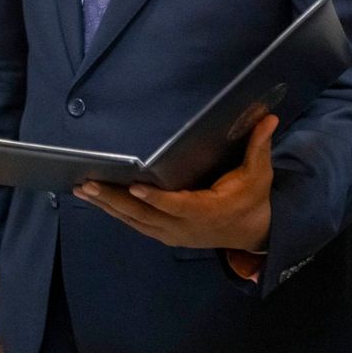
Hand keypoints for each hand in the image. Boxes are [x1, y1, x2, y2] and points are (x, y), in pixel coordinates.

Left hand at [74, 114, 277, 251]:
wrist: (253, 233)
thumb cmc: (252, 199)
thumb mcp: (260, 174)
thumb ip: (259, 147)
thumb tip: (269, 118)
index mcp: (208, 211)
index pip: (178, 206)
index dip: (156, 199)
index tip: (134, 187)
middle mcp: (186, 227)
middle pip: (145, 216)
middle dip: (114, 200)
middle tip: (88, 185)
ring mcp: (172, 235)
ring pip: (134, 222)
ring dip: (107, 206)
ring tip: (82, 189)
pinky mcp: (164, 235)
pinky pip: (135, 225)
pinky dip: (114, 212)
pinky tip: (95, 200)